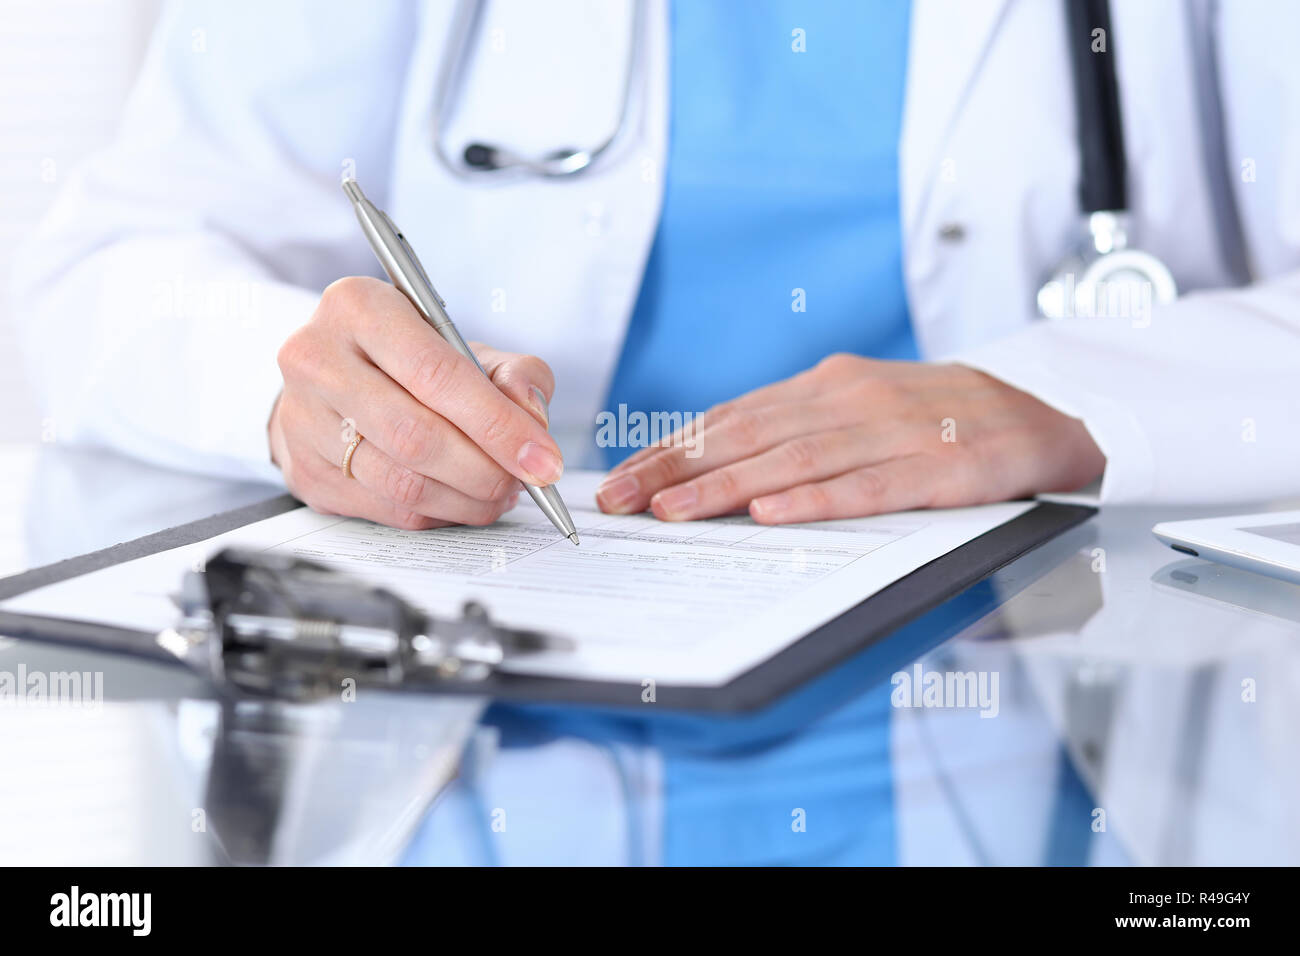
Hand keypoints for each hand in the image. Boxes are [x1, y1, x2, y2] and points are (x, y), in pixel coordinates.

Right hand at [269, 276, 561, 529]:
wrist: (331, 375)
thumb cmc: (404, 356)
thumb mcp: (464, 343)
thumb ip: (513, 372)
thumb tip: (532, 420)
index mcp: (360, 307)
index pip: (437, 375)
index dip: (498, 425)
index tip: (543, 460)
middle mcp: (317, 359)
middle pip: (416, 436)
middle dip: (486, 470)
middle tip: (523, 483)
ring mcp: (301, 420)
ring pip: (402, 483)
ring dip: (467, 499)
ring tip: (498, 491)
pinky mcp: (304, 471)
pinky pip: (388, 510)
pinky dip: (439, 514)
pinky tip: (461, 499)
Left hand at [595, 354, 1104, 522]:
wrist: (1040, 410)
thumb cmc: (937, 417)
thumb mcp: (860, 407)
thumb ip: (799, 428)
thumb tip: (721, 462)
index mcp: (827, 386)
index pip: (732, 418)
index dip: (672, 449)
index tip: (622, 478)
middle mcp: (849, 400)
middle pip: (747, 435)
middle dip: (675, 470)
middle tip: (620, 500)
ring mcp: (891, 430)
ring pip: (793, 460)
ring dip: (726, 487)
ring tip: (671, 512)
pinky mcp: (934, 466)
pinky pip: (865, 487)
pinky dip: (814, 501)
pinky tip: (772, 515)